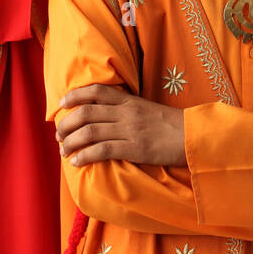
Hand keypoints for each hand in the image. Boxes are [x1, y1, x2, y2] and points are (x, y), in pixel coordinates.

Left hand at [56, 84, 186, 167]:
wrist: (194, 137)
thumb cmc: (171, 125)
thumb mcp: (147, 109)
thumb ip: (126, 109)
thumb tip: (104, 115)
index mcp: (129, 101)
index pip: (96, 92)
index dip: (75, 96)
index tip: (62, 104)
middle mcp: (126, 112)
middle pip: (87, 113)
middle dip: (67, 124)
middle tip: (58, 134)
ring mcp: (129, 130)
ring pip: (90, 132)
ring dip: (71, 142)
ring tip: (63, 151)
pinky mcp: (134, 149)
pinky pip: (103, 151)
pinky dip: (85, 156)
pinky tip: (77, 162)